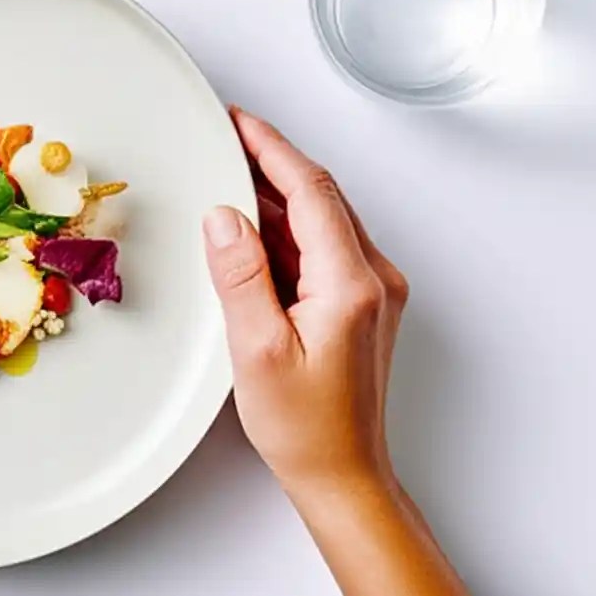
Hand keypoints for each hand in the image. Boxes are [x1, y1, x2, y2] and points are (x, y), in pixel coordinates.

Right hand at [205, 108, 475, 595]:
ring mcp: (371, 291)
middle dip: (271, 163)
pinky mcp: (360, 304)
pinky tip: (252, 231)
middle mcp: (373, 278)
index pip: (311, 191)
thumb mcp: (257, 350)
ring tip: (228, 178)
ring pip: (321, 220)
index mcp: (351, 283)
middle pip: (321, 197)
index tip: (237, 123)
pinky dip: (286, 230)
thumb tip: (223, 216)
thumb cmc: (304, 426)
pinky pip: (322, 247)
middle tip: (225, 140)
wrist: (342, 473)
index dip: (271, 149)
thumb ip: (240, 276)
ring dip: (276, 196)